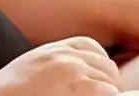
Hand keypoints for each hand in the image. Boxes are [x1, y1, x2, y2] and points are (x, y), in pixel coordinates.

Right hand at [0, 37, 121, 95]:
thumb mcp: (28, 70)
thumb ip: (48, 68)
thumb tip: (63, 82)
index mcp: (51, 50)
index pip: (90, 47)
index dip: (99, 65)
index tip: (98, 83)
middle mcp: (64, 57)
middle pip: (105, 64)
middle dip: (107, 83)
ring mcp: (72, 71)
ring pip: (110, 78)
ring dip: (108, 94)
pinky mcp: (77, 88)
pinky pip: (109, 92)